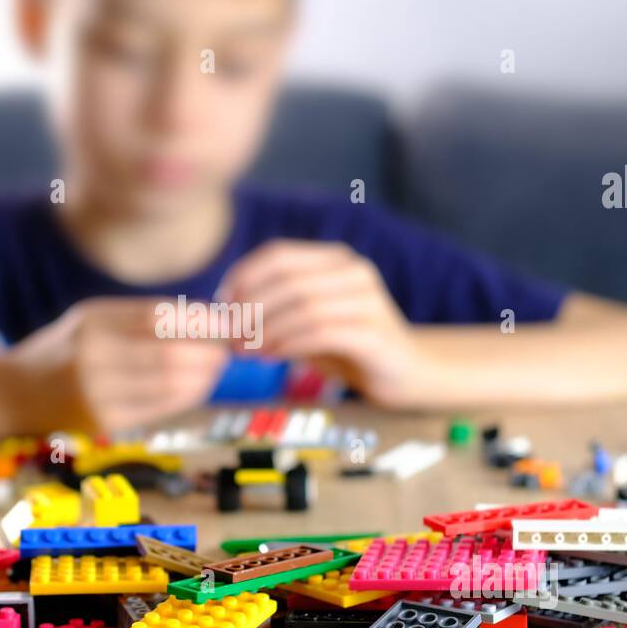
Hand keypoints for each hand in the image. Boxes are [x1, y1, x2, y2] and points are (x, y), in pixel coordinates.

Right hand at [6, 297, 228, 432]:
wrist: (12, 393)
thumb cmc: (62, 349)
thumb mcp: (90, 318)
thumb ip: (139, 316)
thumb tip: (204, 318)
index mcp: (92, 322)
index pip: (159, 317)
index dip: (201, 320)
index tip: (226, 322)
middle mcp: (93, 357)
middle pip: (170, 353)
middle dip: (209, 352)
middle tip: (227, 350)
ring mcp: (97, 394)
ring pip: (170, 384)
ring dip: (204, 377)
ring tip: (216, 369)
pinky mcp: (104, 423)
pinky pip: (159, 409)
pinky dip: (187, 397)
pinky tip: (197, 388)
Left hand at [217, 239, 422, 406]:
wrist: (404, 372)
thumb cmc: (346, 347)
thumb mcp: (305, 321)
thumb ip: (273, 310)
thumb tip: (222, 315)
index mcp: (334, 259)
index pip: (279, 254)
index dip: (244, 277)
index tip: (222, 306)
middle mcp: (354, 271)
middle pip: (288, 280)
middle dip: (251, 309)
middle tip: (230, 337)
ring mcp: (368, 300)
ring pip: (303, 306)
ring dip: (266, 331)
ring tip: (247, 352)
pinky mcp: (374, 333)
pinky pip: (321, 331)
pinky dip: (289, 344)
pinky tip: (272, 357)